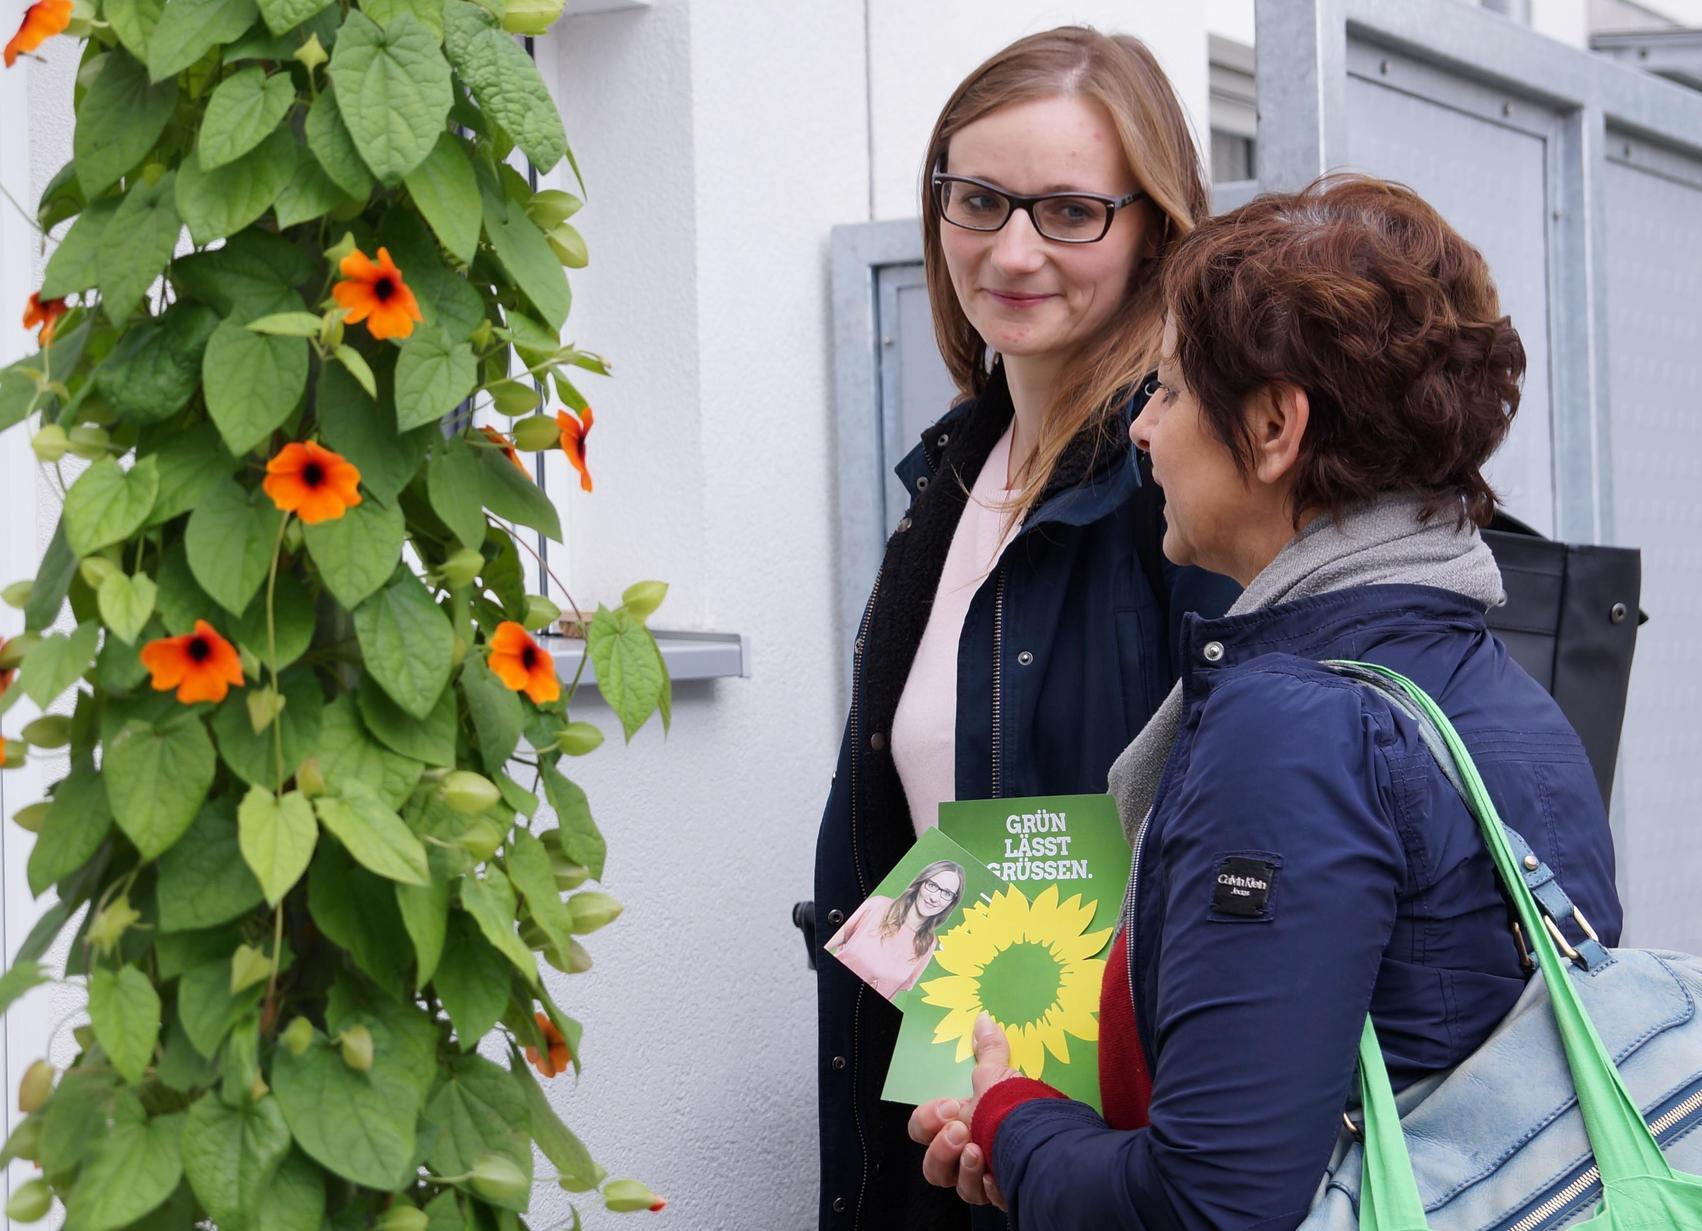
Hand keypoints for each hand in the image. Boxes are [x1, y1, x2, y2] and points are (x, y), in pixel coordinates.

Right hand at [909, 1014, 1017, 1208]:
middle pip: (933, 1167)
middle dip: (940, 1150)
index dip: (927, 1119)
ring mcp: (982, 1176)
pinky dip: (990, 1186)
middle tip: (960, 1133)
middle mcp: (966, 1152)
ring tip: (979, 1152)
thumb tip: (984, 1019)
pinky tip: (997, 1175)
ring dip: (964, 1169)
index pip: (921, 1128)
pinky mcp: (1000, 1194)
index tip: (950, 1106)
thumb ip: (989, 1049)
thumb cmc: (1017, 1107)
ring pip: (957, 1186)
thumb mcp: (999, 1075)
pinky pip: (986, 1197)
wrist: (1049, 1136)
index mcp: (957, 1123)